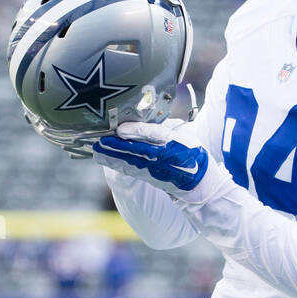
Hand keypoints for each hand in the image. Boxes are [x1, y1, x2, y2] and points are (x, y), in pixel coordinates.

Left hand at [94, 119, 208, 192]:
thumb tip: (145, 114)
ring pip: (131, 160)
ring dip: (112, 155)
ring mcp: (155, 169)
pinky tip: (104, 159)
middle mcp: (163, 157)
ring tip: (97, 149)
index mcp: (174, 143)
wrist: (199, 183)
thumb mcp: (184, 134)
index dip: (136, 131)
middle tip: (100, 140)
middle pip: (137, 149)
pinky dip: (116, 164)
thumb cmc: (191, 153)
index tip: (120, 129)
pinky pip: (130, 169)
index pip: (154, 135)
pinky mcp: (149, 177)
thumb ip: (164, 126)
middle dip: (117, 145)